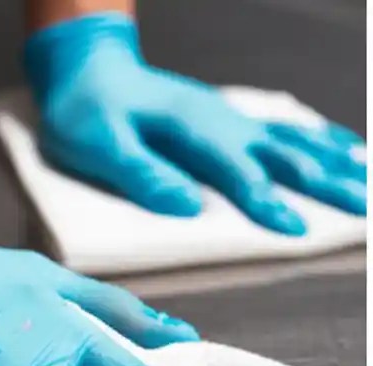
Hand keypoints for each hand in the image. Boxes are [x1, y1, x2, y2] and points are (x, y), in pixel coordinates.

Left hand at [24, 11, 365, 233]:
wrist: (86, 71)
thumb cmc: (84, 113)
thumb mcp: (97, 145)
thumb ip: (141, 175)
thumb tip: (187, 207)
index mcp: (191, 130)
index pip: (236, 172)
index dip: (266, 202)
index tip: (296, 231)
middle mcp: (222, 121)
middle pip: (283, 155)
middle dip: (326, 184)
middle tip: (364, 211)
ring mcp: (230, 118)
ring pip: (295, 141)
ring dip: (334, 164)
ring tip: (368, 185)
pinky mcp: (229, 120)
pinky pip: (286, 129)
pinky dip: (322, 141)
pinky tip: (348, 151)